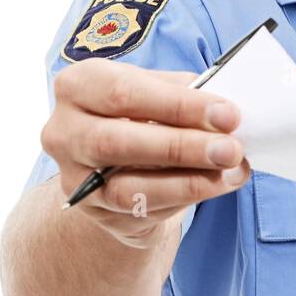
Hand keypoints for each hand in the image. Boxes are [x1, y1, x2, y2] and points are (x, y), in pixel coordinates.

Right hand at [41, 59, 249, 244]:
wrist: (115, 160)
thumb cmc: (140, 114)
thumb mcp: (156, 90)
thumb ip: (183, 94)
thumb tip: (222, 112)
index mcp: (78, 85)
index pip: (124, 92)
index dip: (179, 105)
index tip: (227, 114)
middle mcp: (64, 131)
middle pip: (118, 141)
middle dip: (182, 146)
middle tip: (230, 149)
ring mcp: (74, 176)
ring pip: (127, 187)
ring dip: (187, 181)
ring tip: (230, 171)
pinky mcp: (93, 210)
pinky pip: (139, 210)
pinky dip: (184, 197)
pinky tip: (216, 185)